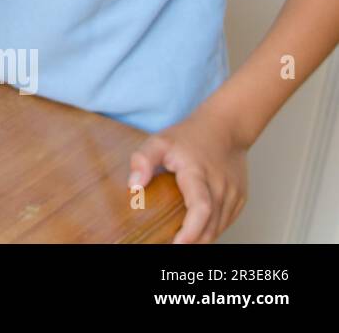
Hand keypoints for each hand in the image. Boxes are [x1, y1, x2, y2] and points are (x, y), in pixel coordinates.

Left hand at [128, 107, 248, 242]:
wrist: (225, 127)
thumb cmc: (189, 136)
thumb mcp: (158, 141)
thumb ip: (142, 160)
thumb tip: (134, 186)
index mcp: (198, 173)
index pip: (201, 207)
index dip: (191, 230)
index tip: (178, 244)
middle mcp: (220, 186)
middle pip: (210, 225)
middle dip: (192, 241)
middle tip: (169, 245)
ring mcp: (234, 194)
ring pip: (219, 228)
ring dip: (201, 239)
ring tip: (179, 240)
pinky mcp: (240, 200)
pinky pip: (225, 223)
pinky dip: (211, 231)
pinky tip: (195, 232)